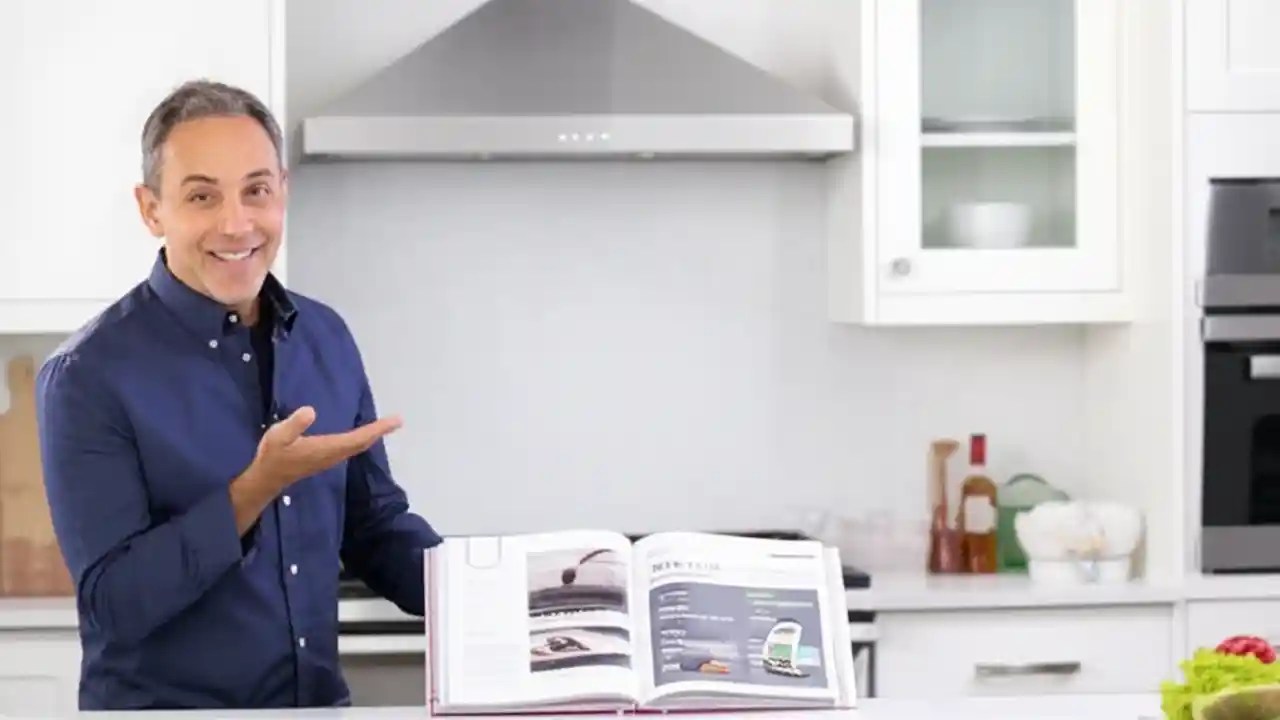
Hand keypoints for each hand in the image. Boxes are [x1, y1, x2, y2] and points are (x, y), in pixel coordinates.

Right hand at [248, 405, 401, 491]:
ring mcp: (330, 458)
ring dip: (371, 436)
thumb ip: (295, 424)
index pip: (359, 438)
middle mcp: (333, 454)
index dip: (378, 429)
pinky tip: (362, 435)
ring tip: (385, 426)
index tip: (396, 421)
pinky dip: (361, 439)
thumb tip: (310, 411)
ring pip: (357, 447)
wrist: (267, 478)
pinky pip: (350, 448)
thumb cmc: (273, 455)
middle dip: (380, 431)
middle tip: (397, 421)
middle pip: (363, 443)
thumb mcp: (279, 435)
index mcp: (327, 448)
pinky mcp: (325, 459)